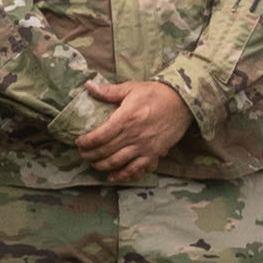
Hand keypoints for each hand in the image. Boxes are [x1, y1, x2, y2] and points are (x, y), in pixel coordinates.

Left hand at [78, 79, 192, 184]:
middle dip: (90, 155)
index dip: (86, 142)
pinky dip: (123, 176)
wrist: (182, 102)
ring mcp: (144, 147)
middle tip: (83, 155)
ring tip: (94, 164)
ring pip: (118, 163)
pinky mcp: (154, 154)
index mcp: (126, 118)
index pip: (100, 135)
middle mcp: (133, 135)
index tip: (79, 142)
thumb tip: (88, 86)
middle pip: (105, 151)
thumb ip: (108, 91)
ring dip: (102, 166)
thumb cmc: (156, 93)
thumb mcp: (131, 88)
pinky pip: (136, 170)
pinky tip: (113, 177)